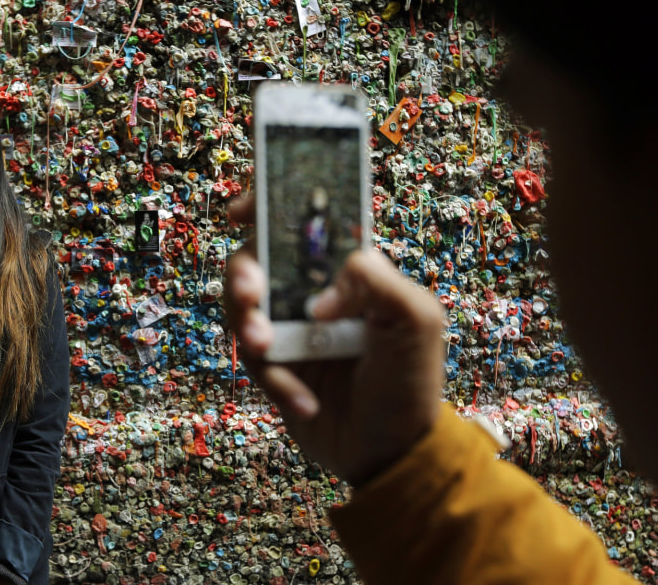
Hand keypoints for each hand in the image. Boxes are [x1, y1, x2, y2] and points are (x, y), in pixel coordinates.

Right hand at [224, 197, 447, 486]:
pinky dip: (277, 381)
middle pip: (256, 261)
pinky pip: (253, 362)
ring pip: (241, 309)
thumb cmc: (413, 380)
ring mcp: (290, 330)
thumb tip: (323, 292)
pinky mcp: (274, 368)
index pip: (304, 221)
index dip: (269, 205)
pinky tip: (307, 402)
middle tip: (250, 292)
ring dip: (247, 324)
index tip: (244, 209)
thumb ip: (376, 281)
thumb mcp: (416, 320)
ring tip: (265, 348)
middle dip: (243, 272)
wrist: (394, 454)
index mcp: (348, 270)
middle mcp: (313, 292)